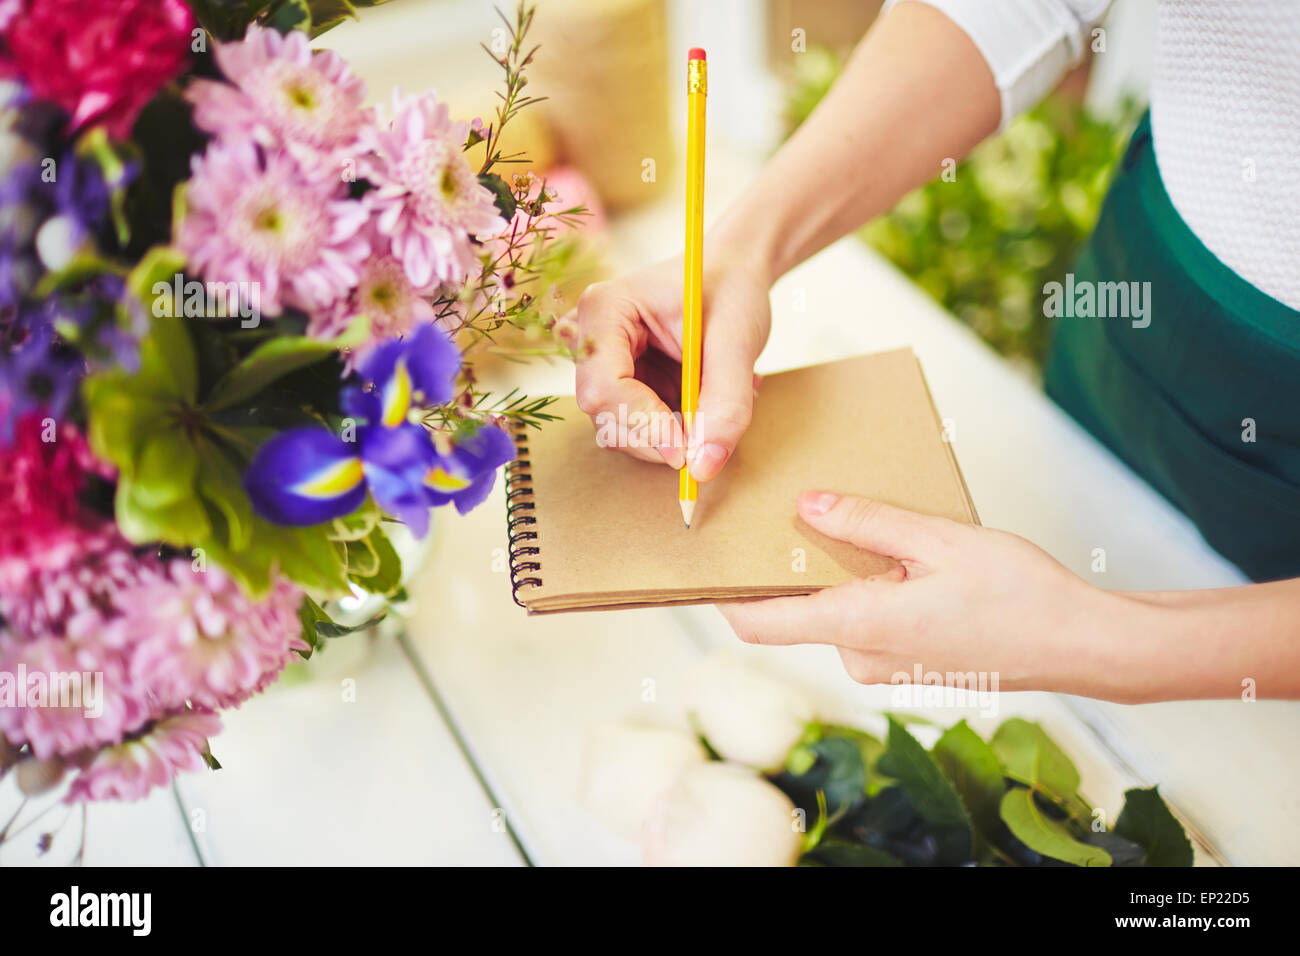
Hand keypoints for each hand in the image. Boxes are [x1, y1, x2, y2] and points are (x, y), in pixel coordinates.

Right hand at [572, 245, 771, 480]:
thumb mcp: (737, 342)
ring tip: (718, 397)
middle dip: (659, 436)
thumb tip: (703, 468)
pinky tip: (705, 396)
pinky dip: (676, 427)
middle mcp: (590, 338)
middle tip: (712, 431)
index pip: (604, 387)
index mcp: (604, 309)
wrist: (735, 273)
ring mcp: (603, 364)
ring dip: (673, 432)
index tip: (687, 450)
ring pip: (621, 429)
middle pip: (605, 415)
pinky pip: (639, 426)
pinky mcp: (621, 384)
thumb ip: (725, 405)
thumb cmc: (731, 289)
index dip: (643, 425)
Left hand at [718, 491, 1156, 701]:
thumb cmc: (1020, 594)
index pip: (760, 622)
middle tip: (803, 504)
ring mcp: (884, 665)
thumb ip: (868, 524)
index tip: (707, 557)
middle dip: (798, 562)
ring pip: (836, 610)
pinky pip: (866, 621)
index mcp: (861, 626)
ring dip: (844, 572)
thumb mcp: (940, 541)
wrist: (1083, 645)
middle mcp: (862, 656)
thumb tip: (808, 506)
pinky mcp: (906, 664)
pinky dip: (871, 589)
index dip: (723, 594)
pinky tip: (907, 559)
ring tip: (876, 524)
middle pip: (798, 608)